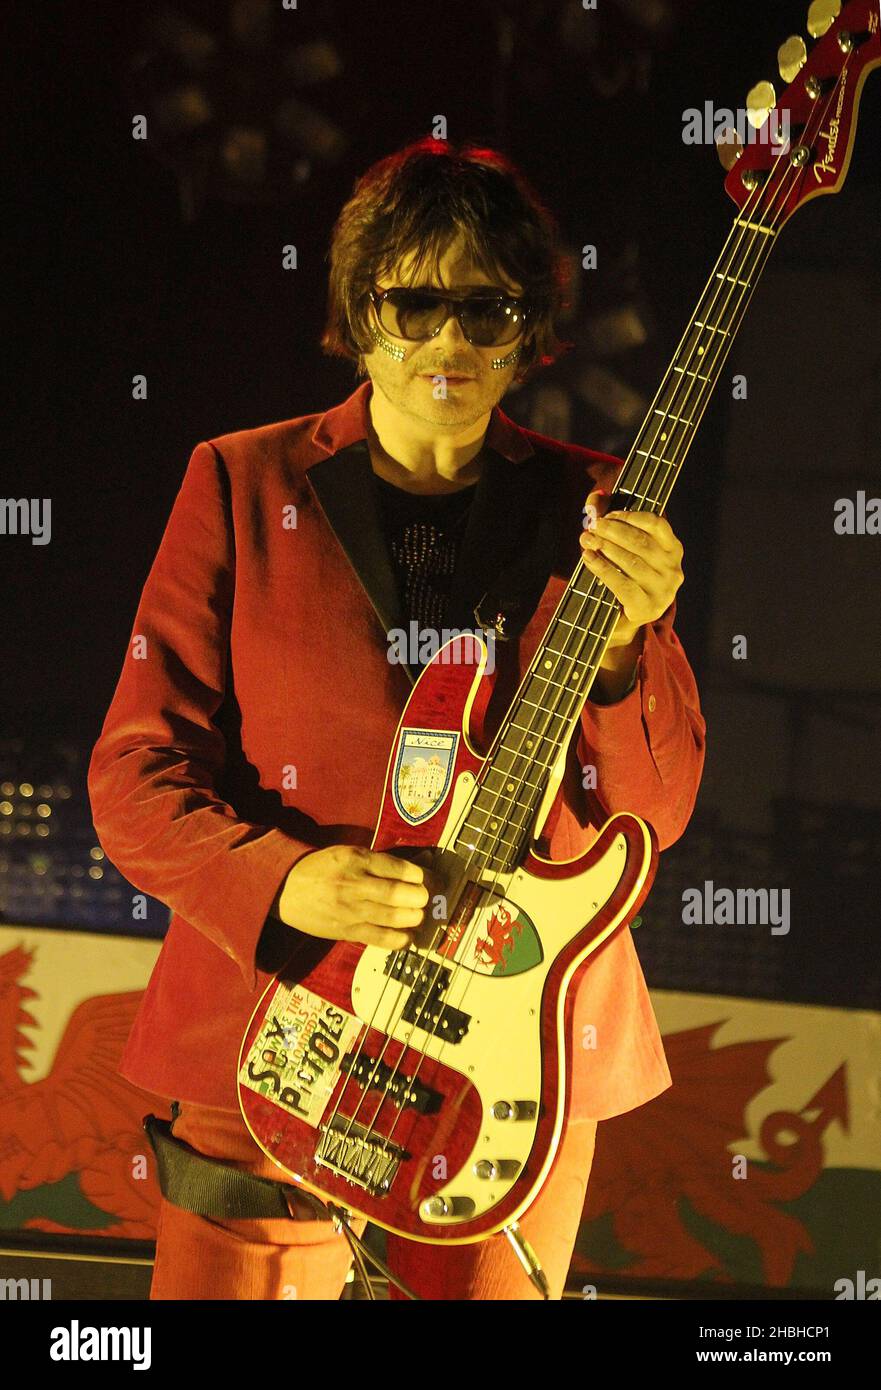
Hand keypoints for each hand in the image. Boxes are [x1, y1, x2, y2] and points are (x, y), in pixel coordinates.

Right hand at [272, 845, 428, 949]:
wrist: (284, 888)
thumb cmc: (321, 868)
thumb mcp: (350, 854)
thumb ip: (383, 862)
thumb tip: (423, 863)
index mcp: (358, 859)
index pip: (402, 869)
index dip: (424, 876)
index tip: (431, 880)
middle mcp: (356, 884)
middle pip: (401, 894)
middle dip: (422, 897)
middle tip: (426, 898)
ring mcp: (351, 910)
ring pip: (395, 917)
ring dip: (415, 918)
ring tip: (418, 915)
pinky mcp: (347, 931)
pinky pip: (381, 939)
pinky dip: (401, 939)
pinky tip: (408, 936)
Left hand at [580, 489, 684, 647]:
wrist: (624, 621)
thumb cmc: (625, 577)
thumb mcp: (622, 548)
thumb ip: (611, 521)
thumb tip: (595, 496)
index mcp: (673, 549)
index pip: (656, 524)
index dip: (630, 516)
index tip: (608, 515)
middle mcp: (673, 569)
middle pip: (641, 542)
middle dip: (613, 531)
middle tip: (592, 527)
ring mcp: (663, 590)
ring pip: (631, 562)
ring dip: (606, 548)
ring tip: (587, 540)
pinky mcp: (648, 608)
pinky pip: (622, 583)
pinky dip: (603, 568)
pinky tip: (589, 559)